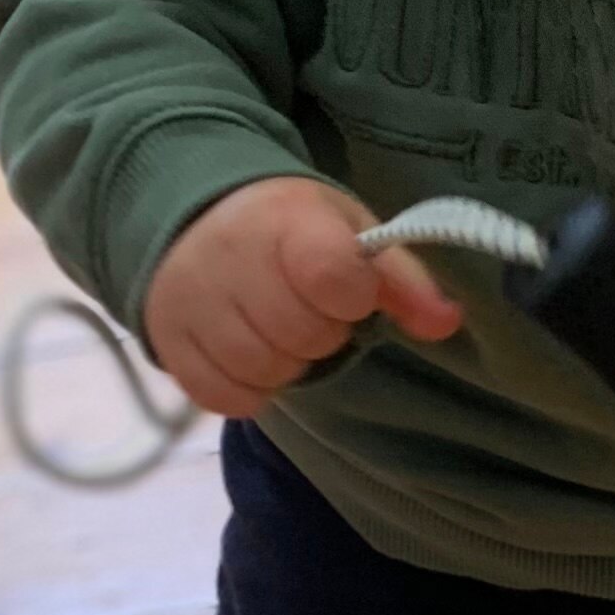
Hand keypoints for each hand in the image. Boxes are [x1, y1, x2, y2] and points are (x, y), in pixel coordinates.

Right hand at [141, 178, 459, 417]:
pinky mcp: (167, 343)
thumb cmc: (287, 227)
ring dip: (284, 361)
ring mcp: (190, 302)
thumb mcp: (348, 230)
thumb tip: (447, 322)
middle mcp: (228, 257)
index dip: (352, 296)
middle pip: (302, 336)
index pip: (334, 278)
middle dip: (319, 331)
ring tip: (277, 327)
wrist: (192, 217)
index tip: (343, 287)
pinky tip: (249, 352)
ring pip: (262, 370)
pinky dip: (247, 386)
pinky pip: (224, 397)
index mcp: (284, 219)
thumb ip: (402, 278)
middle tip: (307, 307)